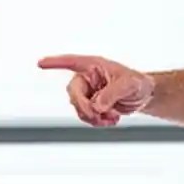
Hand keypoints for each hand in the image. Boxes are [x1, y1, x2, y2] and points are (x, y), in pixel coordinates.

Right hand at [38, 54, 153, 126]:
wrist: (143, 96)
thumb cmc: (137, 83)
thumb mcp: (129, 85)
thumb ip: (112, 93)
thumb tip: (96, 106)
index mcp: (94, 66)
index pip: (71, 62)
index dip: (55, 62)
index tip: (40, 63)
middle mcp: (87, 78)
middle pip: (74, 93)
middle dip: (84, 107)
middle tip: (97, 115)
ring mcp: (88, 93)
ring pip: (79, 108)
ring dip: (93, 117)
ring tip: (111, 118)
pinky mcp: (91, 105)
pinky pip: (86, 116)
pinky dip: (97, 122)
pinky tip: (111, 120)